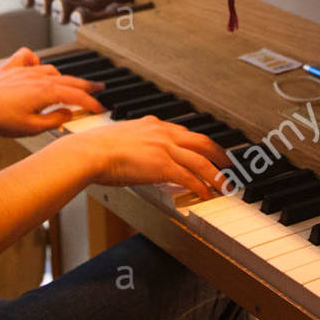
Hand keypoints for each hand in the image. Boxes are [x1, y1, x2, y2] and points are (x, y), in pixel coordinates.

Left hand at [0, 47, 105, 136]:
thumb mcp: (31, 128)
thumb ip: (54, 121)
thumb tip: (67, 114)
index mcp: (45, 92)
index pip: (76, 96)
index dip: (91, 102)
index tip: (100, 107)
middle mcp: (38, 78)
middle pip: (69, 80)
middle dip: (86, 86)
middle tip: (99, 89)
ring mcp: (25, 70)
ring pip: (52, 70)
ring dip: (63, 78)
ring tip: (70, 85)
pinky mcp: (12, 67)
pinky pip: (29, 57)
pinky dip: (36, 61)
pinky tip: (37, 67)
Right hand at [63, 116, 231, 199]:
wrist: (90, 152)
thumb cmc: (96, 148)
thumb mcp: (121, 137)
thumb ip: (135, 141)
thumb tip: (135, 152)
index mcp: (153, 124)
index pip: (185, 132)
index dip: (200, 143)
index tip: (207, 149)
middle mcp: (163, 133)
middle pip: (202, 142)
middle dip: (219, 154)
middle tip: (229, 164)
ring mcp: (164, 148)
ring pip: (201, 161)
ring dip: (216, 174)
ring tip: (225, 184)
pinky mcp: (162, 165)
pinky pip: (189, 177)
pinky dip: (201, 186)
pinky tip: (206, 194)